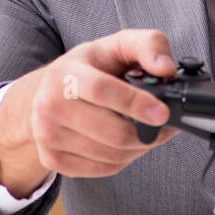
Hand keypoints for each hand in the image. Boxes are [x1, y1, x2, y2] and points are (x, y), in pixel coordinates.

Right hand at [0, 29, 179, 192]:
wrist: (52, 91)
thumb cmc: (91, 68)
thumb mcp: (119, 45)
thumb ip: (149, 45)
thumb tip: (166, 68)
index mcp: (64, 74)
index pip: (101, 90)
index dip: (135, 103)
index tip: (162, 113)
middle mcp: (49, 105)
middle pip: (112, 132)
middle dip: (147, 132)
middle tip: (165, 125)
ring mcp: (47, 136)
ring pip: (111, 155)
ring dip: (140, 147)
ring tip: (150, 132)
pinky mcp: (52, 159)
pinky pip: (103, 169)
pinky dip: (125, 159)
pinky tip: (129, 143)